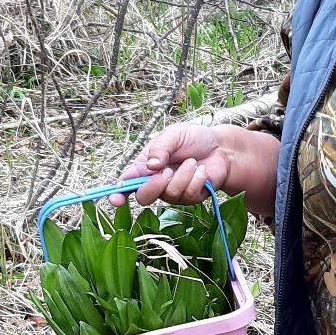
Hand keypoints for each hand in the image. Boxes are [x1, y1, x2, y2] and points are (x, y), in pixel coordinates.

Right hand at [115, 123, 233, 206]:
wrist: (220, 148)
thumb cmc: (194, 139)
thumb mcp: (173, 135)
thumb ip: (160, 148)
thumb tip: (151, 165)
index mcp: (146, 166)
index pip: (126, 183)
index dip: (117, 193)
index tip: (114, 199)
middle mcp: (156, 182)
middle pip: (143, 197)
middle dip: (154, 185)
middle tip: (168, 170)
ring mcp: (173, 192)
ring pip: (168, 195)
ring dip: (182, 176)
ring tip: (192, 162)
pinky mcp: (190, 198)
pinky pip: (187, 195)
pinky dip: (196, 180)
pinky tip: (202, 171)